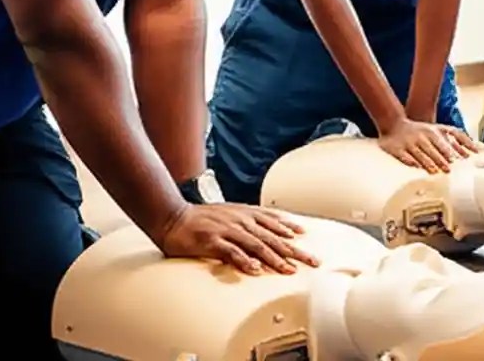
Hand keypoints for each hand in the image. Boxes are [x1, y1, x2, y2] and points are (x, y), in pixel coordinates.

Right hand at [159, 202, 319, 275]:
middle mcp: (240, 221)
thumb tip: (266, 230)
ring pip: (257, 245)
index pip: (273, 222)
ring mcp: (227, 230)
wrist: (172, 217)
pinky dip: (245, 261)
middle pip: (272, 237)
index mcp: (244, 214)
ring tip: (289, 270)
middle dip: (293, 250)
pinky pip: (232, 253)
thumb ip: (247, 221)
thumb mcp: (228, 213)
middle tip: (310, 261)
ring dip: (275, 258)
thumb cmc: (200, 218)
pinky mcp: (213, 242)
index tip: (305, 239)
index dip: (290, 229)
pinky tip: (255, 270)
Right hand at [378, 119, 479, 172]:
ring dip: (427, 162)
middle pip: (432, 149)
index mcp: (432, 131)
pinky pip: (404, 156)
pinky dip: (410, 162)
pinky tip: (416, 168)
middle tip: (448, 170)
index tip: (456, 161)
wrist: (394, 124)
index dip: (449, 151)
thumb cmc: (422, 131)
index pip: (442, 143)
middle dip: (440, 159)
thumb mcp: (438, 129)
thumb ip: (456, 137)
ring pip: (419, 154)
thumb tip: (476, 148)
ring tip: (434, 172)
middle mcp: (421, 136)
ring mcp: (409, 142)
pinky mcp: (397, 149)